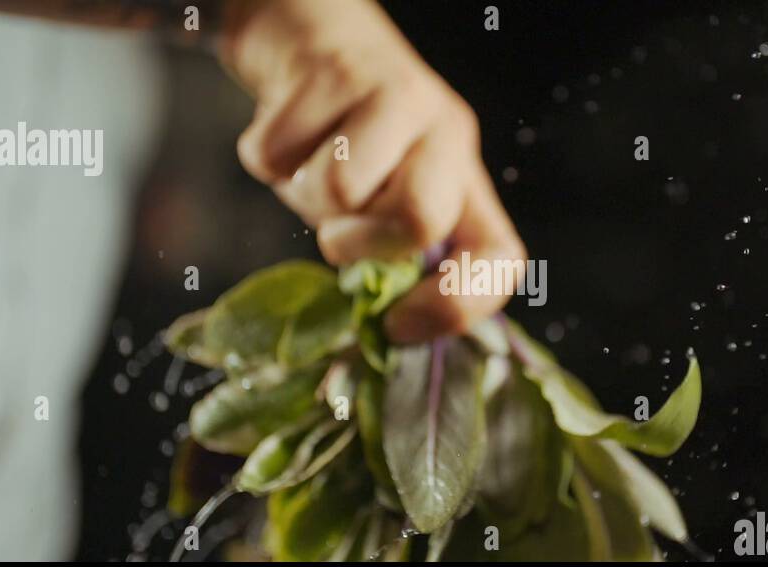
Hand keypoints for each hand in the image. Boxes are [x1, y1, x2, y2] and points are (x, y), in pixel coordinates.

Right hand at [223, 0, 525, 342]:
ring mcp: (393, 96)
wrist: (313, 41)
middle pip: (418, 218)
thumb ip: (394, 257)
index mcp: (466, 180)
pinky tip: (289, 134)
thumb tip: (383, 325)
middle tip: (338, 226)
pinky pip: (274, 154)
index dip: (457, 305)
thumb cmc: (351, 143)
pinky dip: (267, 160)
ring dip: (303, 197)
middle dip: (357, 243)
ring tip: (311, 168)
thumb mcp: (386, 200)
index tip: (397, 325)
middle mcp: (445, 133)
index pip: (500, 257)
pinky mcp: (330, 71)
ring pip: (337, 188)